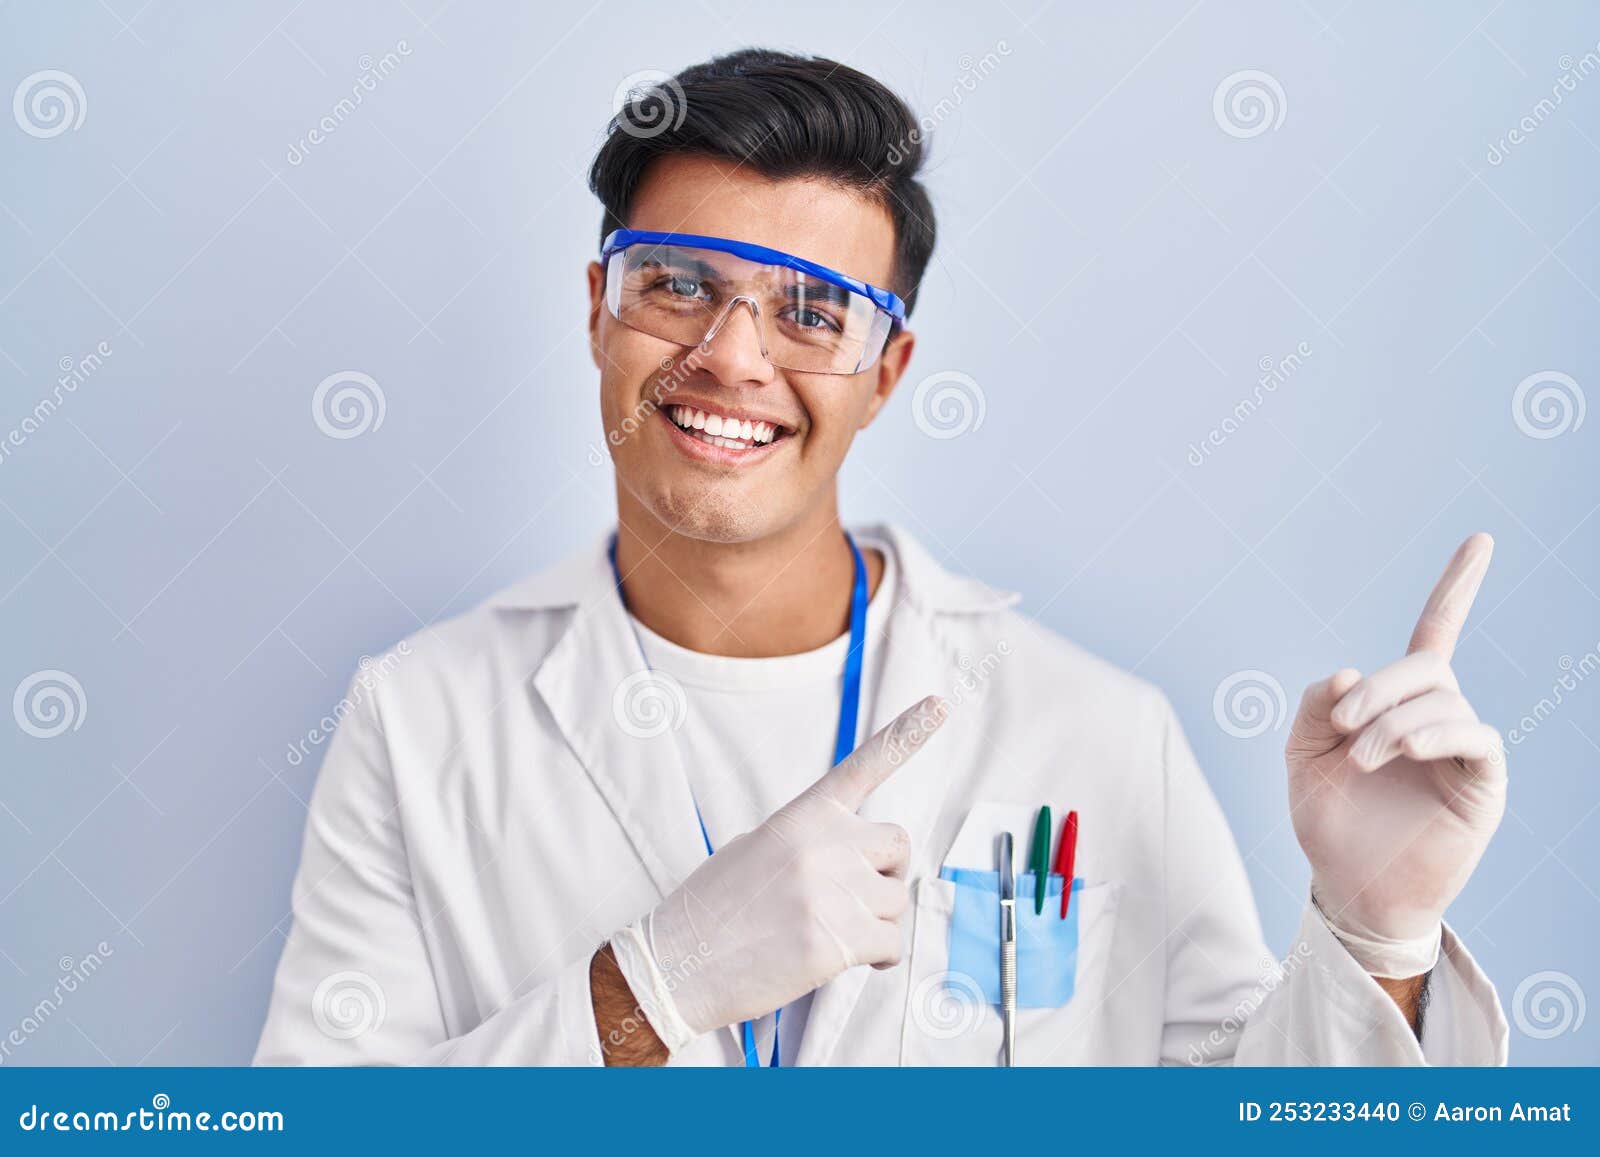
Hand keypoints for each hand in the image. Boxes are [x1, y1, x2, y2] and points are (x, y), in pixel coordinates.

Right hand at [608, 695, 948, 1050]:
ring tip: (828, 932)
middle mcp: (824, 845)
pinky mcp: (837, 941)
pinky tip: (843, 959)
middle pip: (899, 845)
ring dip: (874, 921)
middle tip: (852, 896)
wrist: (677, 963)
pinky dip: (876, 958)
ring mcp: (833, 892)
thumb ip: (810, 840)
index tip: (940, 704)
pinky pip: (891, 945)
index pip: (864, 766)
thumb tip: (854, 856)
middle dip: (885, 872)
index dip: (907, 733)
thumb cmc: (715, 909)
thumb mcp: (756, 848)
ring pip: (896, 901)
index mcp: (803, 816)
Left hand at [1286, 534, 1505, 976]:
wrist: (1350, 889)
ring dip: (1394, 721)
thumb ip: (1314, 709)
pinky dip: (1436, 733)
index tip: (1481, 541)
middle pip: (1424, 668)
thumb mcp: (1301, 759)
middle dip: (1378, 688)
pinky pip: (1474, 737)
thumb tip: (1350, 669)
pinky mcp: (1482, 782)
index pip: (1435, 632)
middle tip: (1342, 725)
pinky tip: (1403, 749)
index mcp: (1396, 703)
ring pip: (1442, 702)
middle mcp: (1436, 716)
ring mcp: (1461, 748)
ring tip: (1361, 757)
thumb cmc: (1329, 824)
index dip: (1457, 588)